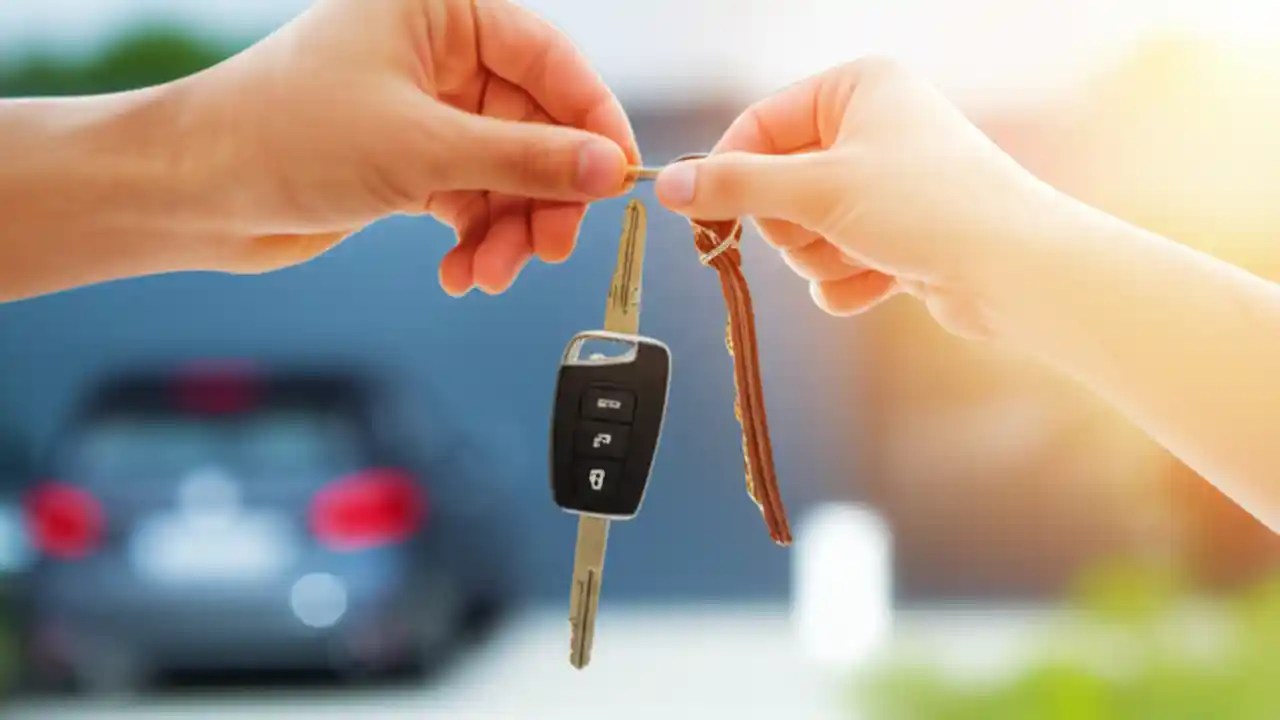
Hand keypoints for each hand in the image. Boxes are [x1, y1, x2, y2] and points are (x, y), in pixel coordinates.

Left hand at [187, 0, 637, 294]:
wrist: (194, 191)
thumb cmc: (285, 135)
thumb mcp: (423, 149)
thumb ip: (527, 160)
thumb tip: (610, 169)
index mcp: (442, 9)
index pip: (550, 60)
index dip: (591, 123)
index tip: (618, 179)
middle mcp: (439, 52)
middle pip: (535, 127)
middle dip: (541, 197)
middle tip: (549, 250)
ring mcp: (425, 108)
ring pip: (506, 173)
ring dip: (507, 231)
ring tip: (489, 274)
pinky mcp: (410, 159)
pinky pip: (472, 199)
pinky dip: (475, 240)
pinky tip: (461, 273)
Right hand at [654, 57, 1058, 338]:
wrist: (1016, 272)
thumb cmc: (929, 206)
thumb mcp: (817, 188)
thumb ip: (735, 187)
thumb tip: (667, 185)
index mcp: (856, 88)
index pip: (758, 125)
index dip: (729, 172)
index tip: (703, 212)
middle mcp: (871, 129)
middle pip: (777, 187)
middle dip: (796, 225)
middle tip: (827, 229)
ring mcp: (884, 187)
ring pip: (804, 235)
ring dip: (825, 258)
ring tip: (870, 254)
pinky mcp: (896, 238)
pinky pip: (836, 266)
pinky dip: (851, 282)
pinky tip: (887, 280)